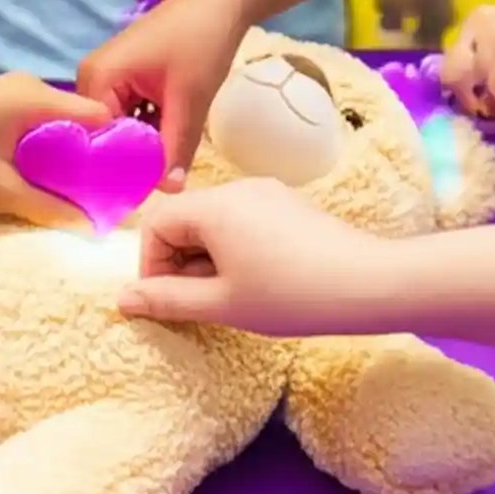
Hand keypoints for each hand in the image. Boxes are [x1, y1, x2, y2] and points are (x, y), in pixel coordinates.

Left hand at [0, 73, 114, 226]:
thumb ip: (48, 206)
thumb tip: (88, 226)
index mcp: (33, 97)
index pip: (97, 114)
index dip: (114, 145)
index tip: (122, 178)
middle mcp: (29, 84)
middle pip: (81, 116)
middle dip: (92, 152)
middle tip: (101, 190)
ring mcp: (15, 88)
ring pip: (61, 119)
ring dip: (69, 150)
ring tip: (77, 185)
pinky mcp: (2, 98)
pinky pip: (41, 119)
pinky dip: (49, 144)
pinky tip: (47, 172)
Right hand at [78, 0, 247, 190]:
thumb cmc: (202, 41)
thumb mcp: (190, 100)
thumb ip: (175, 148)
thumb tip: (168, 192)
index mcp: (97, 77)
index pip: (95, 138)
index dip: (115, 167)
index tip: (135, 195)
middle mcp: (92, 76)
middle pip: (103, 133)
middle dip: (128, 158)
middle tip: (151, 188)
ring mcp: (108, 74)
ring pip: (119, 124)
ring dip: (140, 145)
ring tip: (159, 175)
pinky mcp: (126, 74)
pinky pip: (128, 112)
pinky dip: (146, 128)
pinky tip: (163, 150)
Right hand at [117, 178, 367, 334]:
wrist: (371, 283)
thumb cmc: (291, 296)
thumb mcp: (221, 304)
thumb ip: (166, 300)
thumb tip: (123, 299)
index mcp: (213, 206)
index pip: (155, 224)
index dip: (151, 265)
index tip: (169, 300)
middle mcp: (236, 189)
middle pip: (184, 219)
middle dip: (179, 262)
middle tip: (200, 303)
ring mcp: (266, 193)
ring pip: (213, 222)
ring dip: (206, 259)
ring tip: (231, 296)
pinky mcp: (288, 205)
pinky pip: (243, 221)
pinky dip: (234, 250)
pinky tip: (258, 282)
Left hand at [440, 5, 494, 118]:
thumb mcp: (489, 78)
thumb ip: (464, 78)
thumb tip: (442, 91)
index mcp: (477, 21)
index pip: (444, 66)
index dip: (460, 92)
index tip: (482, 99)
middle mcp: (488, 16)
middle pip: (454, 71)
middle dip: (473, 96)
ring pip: (478, 79)